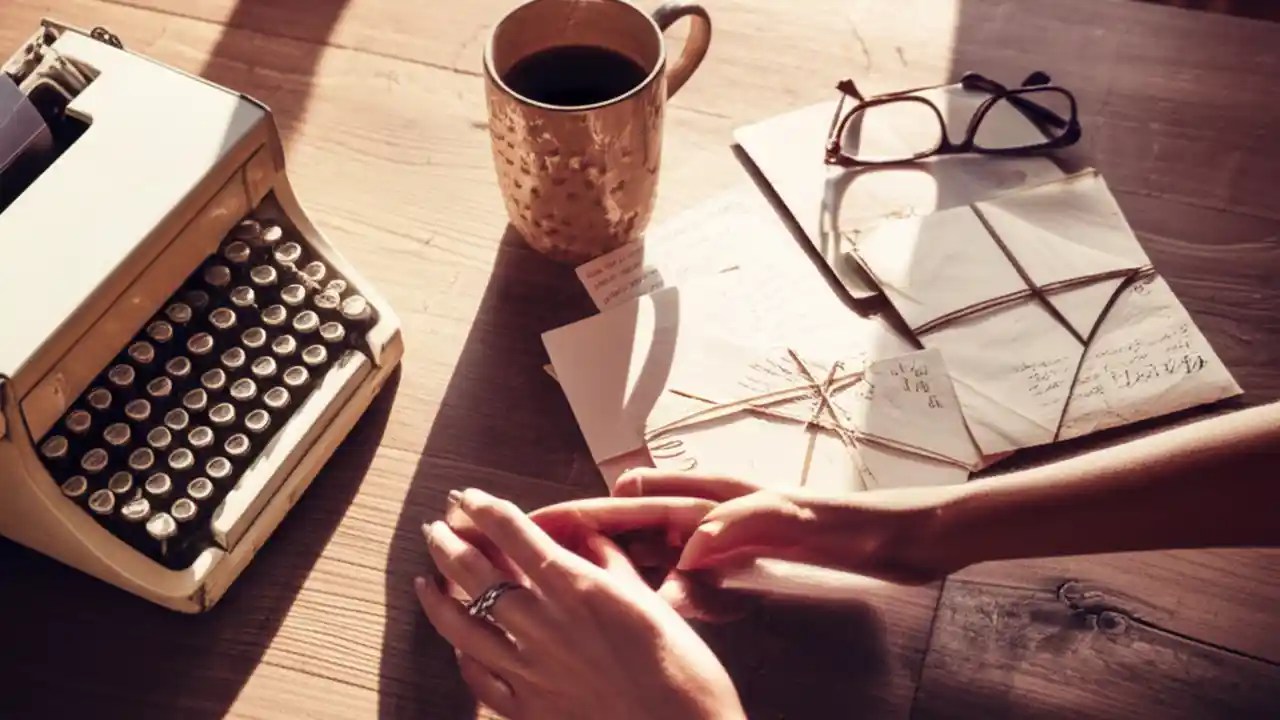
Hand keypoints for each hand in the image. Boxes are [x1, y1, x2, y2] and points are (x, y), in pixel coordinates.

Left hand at [415, 488, 745, 719]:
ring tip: (423, 580)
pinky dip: (462, 657)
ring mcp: (529, 669)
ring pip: (461, 626)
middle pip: (474, 574)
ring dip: (436, 598)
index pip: (514, 534)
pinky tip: (456, 645)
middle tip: (434, 528)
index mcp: (577, 587)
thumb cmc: (680, 668)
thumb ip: (611, 564)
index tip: (466, 495)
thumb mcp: (650, 600)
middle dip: (448, 544)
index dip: (484, 509)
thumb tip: (587, 536)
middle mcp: (543, 623)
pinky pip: (478, 678)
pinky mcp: (527, 709)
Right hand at [539, 469, 959, 587]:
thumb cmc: (851, 523)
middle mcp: (711, 511)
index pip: (631, 502)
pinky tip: (651, 605)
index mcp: (715, 495)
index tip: (537, 525)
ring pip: (652, 547)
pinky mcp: (744, 556)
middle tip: (534, 556)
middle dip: (583, 535)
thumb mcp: (793, 519)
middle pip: (629, 521)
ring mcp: (726, 534)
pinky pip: (686, 570)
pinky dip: (660, 583)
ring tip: (572, 581)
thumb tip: (683, 546)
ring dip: (615, 560)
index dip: (583, 514)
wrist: (903, 536)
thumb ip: (737, 525)